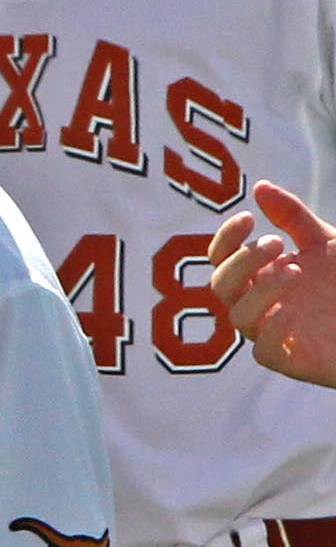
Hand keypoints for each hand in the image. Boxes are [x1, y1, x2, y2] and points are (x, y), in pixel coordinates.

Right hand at [213, 180, 335, 387]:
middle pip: (222, 285)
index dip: (225, 238)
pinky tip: (289, 313)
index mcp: (260, 277)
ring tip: (295, 271)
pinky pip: (265, 352)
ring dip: (260, 292)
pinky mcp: (292, 360)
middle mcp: (260, 304)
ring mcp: (273, 333)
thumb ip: (292, 217)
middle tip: (277, 243)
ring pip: (239, 317)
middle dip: (242, 262)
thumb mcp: (325, 243)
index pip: (221, 258)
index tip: (246, 217)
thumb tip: (260, 186)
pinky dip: (271, 332)